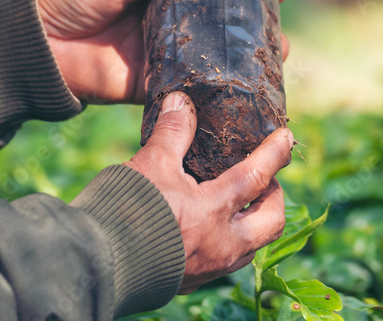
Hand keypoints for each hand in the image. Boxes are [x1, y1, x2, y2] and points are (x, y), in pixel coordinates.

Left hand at [36, 0, 289, 103]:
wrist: (35, 44)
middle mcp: (171, 23)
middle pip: (221, 24)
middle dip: (254, 26)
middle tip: (281, 26)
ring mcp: (164, 55)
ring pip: (213, 58)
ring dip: (244, 60)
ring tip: (275, 56)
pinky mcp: (151, 85)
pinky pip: (187, 89)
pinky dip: (213, 91)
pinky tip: (242, 91)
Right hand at [126, 92, 292, 292]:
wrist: (95, 265)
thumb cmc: (125, 212)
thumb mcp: (151, 163)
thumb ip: (172, 133)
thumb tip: (180, 101)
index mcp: (215, 210)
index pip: (258, 176)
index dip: (275, 154)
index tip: (287, 138)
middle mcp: (222, 244)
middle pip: (271, 221)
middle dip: (275, 196)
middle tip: (265, 178)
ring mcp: (209, 267)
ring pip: (252, 247)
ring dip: (255, 222)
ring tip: (243, 202)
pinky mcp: (190, 281)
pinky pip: (227, 262)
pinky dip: (231, 239)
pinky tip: (213, 227)